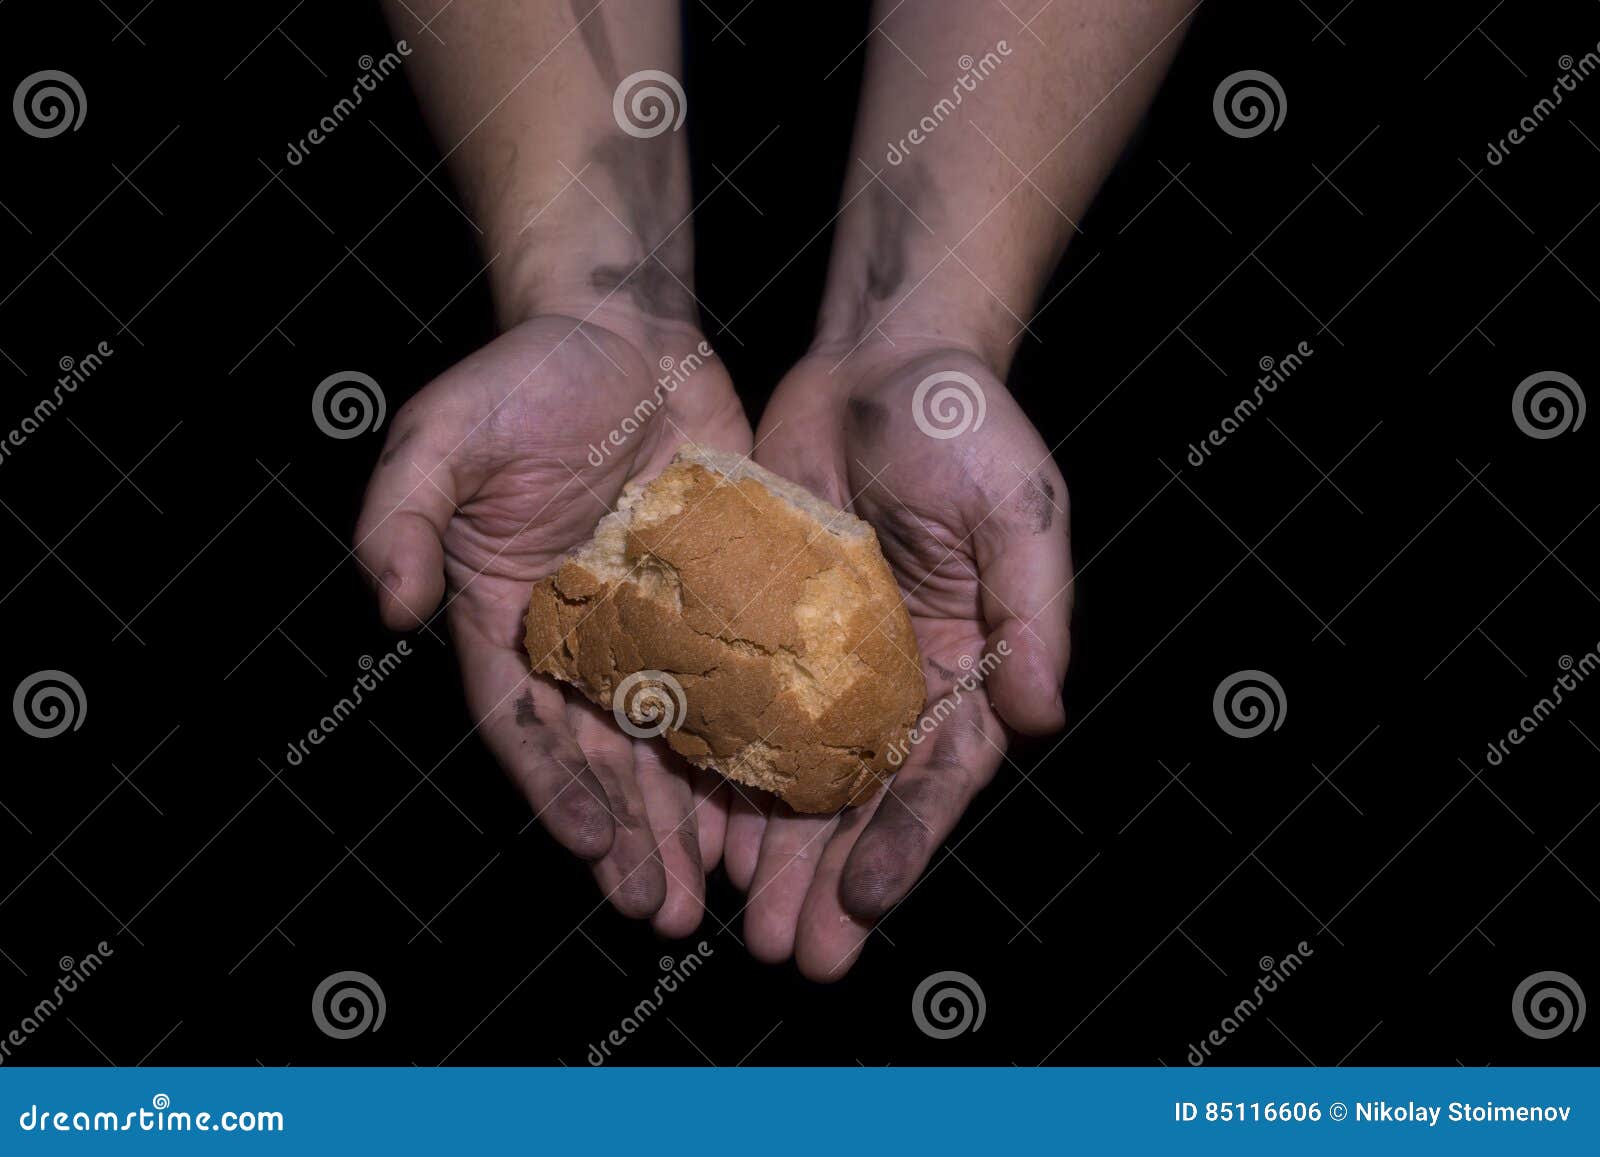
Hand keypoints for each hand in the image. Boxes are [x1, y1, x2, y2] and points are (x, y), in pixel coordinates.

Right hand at [354, 304, 750, 935]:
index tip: (593, 849)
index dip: (556, 793)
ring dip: (693, 819)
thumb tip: (391, 608)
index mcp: (513, 620)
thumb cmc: (524, 379)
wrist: (625, 335)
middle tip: (662, 909)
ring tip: (718, 891)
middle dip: (632, 837)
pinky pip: (744, 684)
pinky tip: (782, 798)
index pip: (528, 727)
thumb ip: (403, 517)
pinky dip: (758, 743)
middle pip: (606, 760)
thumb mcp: (441, 436)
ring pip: (677, 743)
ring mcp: (659, 627)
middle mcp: (586, 641)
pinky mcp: (724, 602)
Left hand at [731, 339, 1072, 978]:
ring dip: (769, 849)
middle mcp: (895, 676)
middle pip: (859, 797)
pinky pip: (737, 710)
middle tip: (792, 952)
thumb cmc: (966, 426)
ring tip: (737, 921)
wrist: (877, 364)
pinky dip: (718, 770)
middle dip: (826, 876)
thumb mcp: (1019, 509)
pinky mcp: (764, 625)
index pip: (936, 773)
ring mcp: (825, 658)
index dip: (903, 840)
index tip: (864, 903)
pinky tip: (696, 829)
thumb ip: (1035, 614)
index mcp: (965, 663)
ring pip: (793, 772)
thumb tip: (1041, 717)